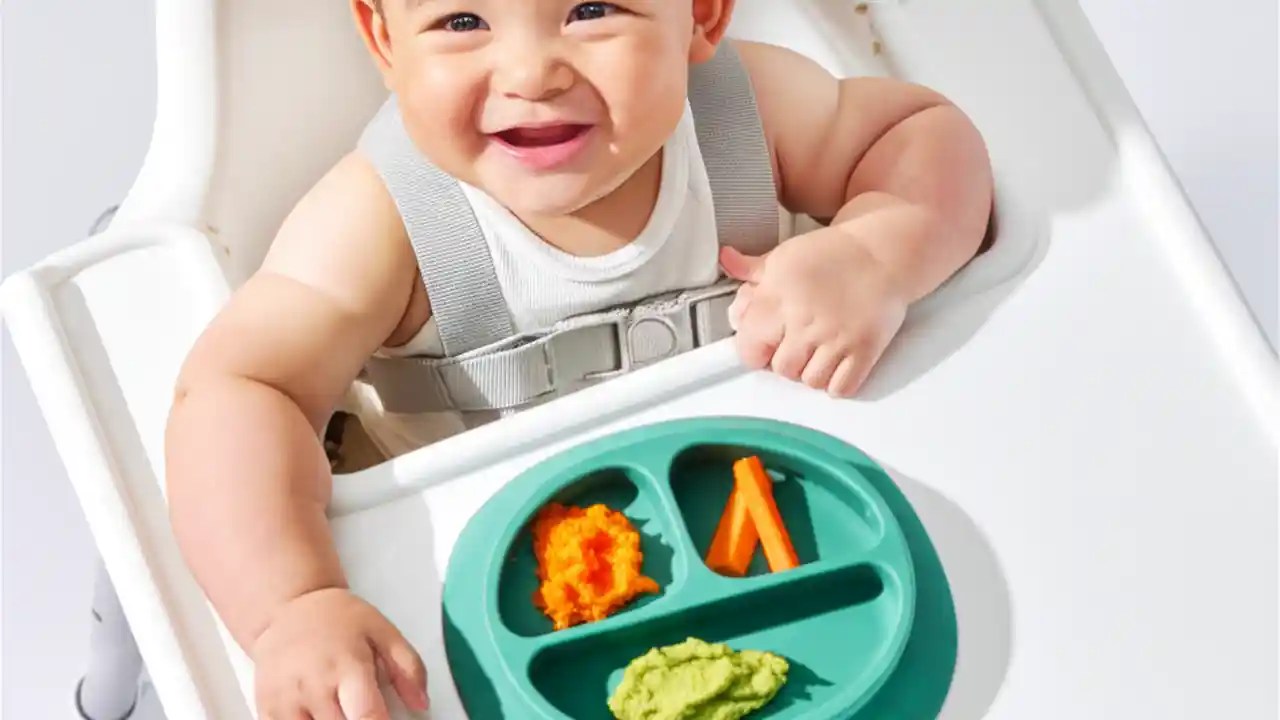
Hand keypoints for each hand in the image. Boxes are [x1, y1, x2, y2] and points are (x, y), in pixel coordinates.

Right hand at [251, 588, 428, 719]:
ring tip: (344, 711)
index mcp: (348, 666)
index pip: (367, 716)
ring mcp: (286, 700)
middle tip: (365, 712)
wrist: (287, 608)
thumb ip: (409, 667)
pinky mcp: (267, 710)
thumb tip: (421, 702)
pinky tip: (321, 715)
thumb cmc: (337, 619)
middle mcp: (314, 685)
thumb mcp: (383, 631)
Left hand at [720, 229, 908, 396]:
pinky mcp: (864, 348)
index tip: (764, 345)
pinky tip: (836, 365)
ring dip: (811, 373)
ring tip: (817, 355)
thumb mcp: (786, 253)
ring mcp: (836, 336)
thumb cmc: (835, 253)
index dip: (755, 349)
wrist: (885, 251)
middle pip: (781, 368)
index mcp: (779, 295)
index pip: (750, 345)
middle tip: (795, 348)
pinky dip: (836, 383)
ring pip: (809, 380)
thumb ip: (752, 268)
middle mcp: (805, 319)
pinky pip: (840, 387)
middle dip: (785, 362)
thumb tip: (726, 261)